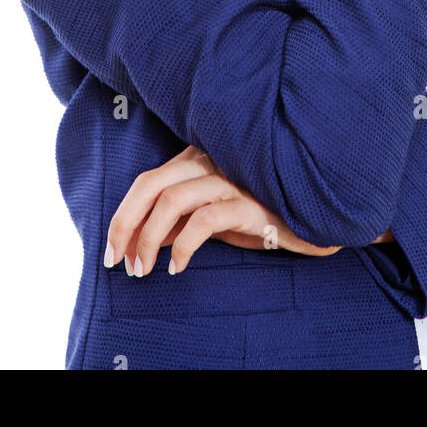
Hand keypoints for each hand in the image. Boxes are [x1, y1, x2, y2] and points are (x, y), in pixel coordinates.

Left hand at [104, 145, 343, 275]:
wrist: (314, 215)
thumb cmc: (260, 213)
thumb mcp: (213, 214)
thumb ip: (180, 219)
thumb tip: (142, 238)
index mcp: (198, 157)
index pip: (147, 180)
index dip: (123, 215)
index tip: (113, 250)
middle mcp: (211, 160)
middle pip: (151, 185)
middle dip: (125, 225)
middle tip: (117, 262)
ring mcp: (230, 178)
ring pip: (172, 201)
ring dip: (148, 239)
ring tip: (144, 270)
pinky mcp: (248, 201)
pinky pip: (203, 221)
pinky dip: (183, 247)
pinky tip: (179, 267)